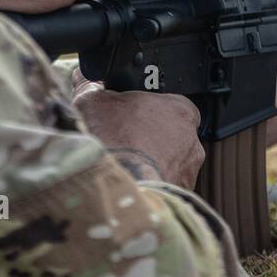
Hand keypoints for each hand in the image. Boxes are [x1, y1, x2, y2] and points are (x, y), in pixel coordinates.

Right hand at [70, 69, 204, 188]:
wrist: (116, 190)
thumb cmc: (111, 141)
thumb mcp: (92, 101)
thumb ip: (91, 85)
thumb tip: (84, 76)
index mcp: (179, 110)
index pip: (172, 106)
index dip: (149, 111)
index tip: (131, 118)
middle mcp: (192, 143)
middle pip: (172, 138)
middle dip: (151, 142)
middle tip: (124, 146)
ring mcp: (187, 174)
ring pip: (170, 166)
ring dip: (151, 167)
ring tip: (123, 170)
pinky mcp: (180, 201)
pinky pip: (166, 191)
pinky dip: (151, 190)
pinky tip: (129, 188)